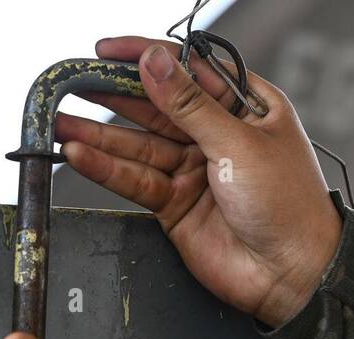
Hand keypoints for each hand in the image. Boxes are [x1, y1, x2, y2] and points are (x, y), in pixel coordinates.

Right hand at [57, 36, 342, 327]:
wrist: (293, 274)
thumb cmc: (289, 205)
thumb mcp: (239, 142)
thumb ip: (189, 104)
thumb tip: (154, 62)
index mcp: (245, 106)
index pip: (186, 69)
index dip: (145, 57)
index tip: (106, 49)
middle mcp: (217, 134)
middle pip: (155, 105)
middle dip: (112, 94)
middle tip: (71, 82)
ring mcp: (194, 170)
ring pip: (138, 144)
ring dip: (100, 135)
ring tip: (60, 122)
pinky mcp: (176, 205)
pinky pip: (136, 180)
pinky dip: (107, 169)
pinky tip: (80, 155)